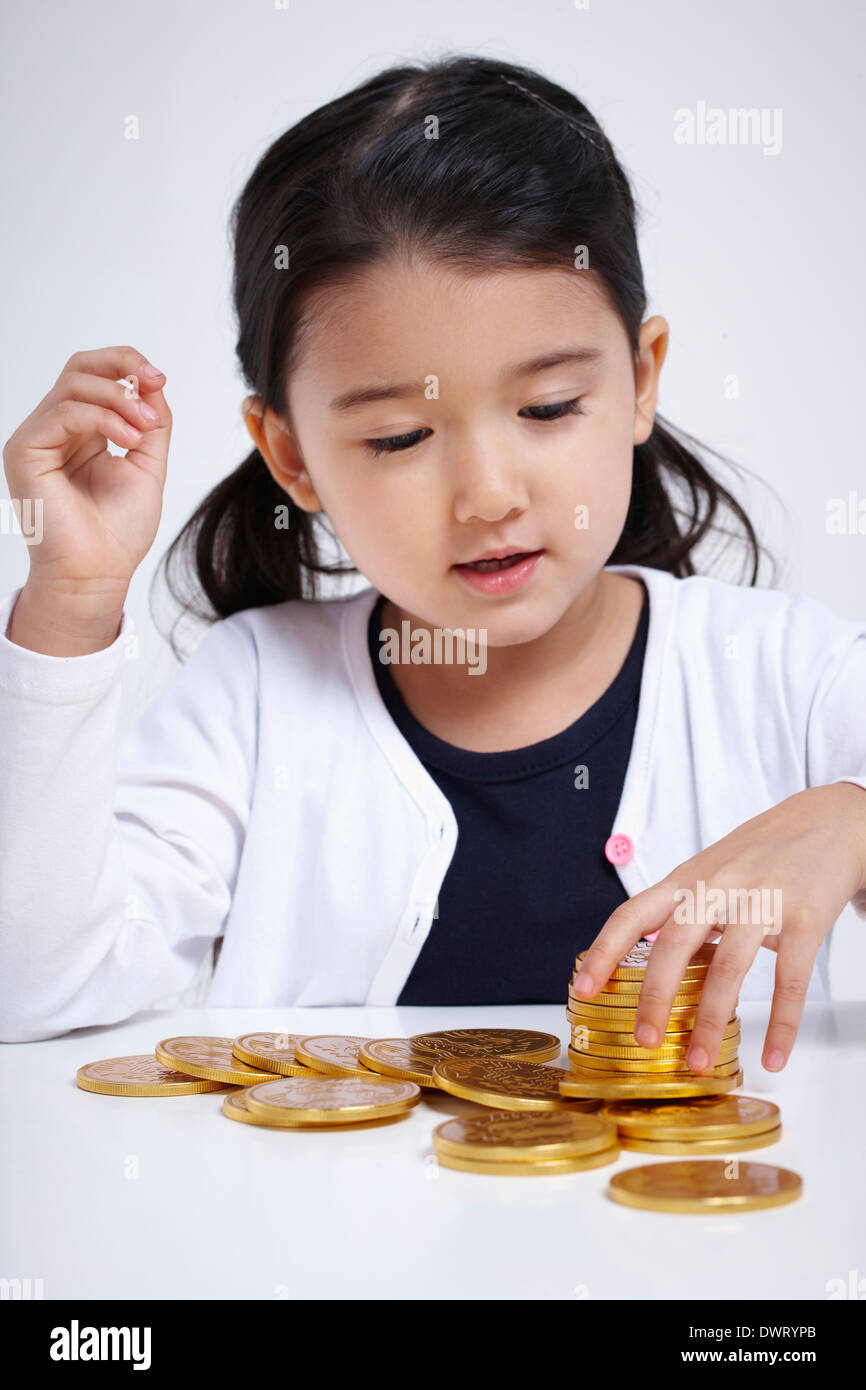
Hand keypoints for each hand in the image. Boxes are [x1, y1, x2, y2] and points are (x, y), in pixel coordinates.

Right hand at [2, 346, 170, 601]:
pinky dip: (102, 418)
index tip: (159, 379)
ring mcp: (36, 439)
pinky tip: (129, 439)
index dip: (126, 365)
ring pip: (73, 386)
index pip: (95, 375)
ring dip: (119, 398)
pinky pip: (62, 413)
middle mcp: (56, 430)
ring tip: (145, 426)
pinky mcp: (24, 452)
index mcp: (82, 431)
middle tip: (154, 382)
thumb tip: (153, 382)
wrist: (97, 574)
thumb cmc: (117, 533)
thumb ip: (152, 424)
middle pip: (79, 368)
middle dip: (121, 366)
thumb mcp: (147, 466)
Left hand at [573, 784, 865, 1073]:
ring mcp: (762, 902)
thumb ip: (687, 914)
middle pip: (673, 944)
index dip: (603, 952)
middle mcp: (718, 887)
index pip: (632, 914)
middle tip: (644, 1041)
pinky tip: (774, 1056)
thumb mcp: (714, 873)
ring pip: (728, 968)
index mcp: (687, 879)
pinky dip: (783, 1024)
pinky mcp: (805, 918)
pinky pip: (790, 980)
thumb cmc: (765, 853)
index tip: (582, 989)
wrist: (832, 820)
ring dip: (712, 1021)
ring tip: (700, 1061)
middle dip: (654, 997)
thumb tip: (660, 967)